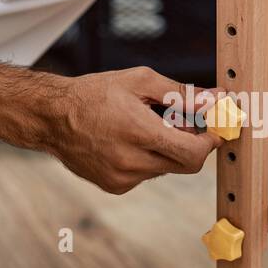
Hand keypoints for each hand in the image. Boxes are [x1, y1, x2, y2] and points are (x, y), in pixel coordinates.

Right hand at [38, 67, 221, 194]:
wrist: (52, 117)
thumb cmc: (95, 93)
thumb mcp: (140, 81)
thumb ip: (182, 93)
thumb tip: (215, 99)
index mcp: (140, 133)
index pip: (193, 153)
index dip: (210, 143)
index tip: (214, 130)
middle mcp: (132, 161)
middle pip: (185, 165)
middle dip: (192, 145)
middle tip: (186, 123)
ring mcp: (122, 177)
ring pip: (165, 168)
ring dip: (167, 150)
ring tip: (147, 127)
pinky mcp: (114, 186)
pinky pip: (146, 174)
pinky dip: (148, 159)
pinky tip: (128, 141)